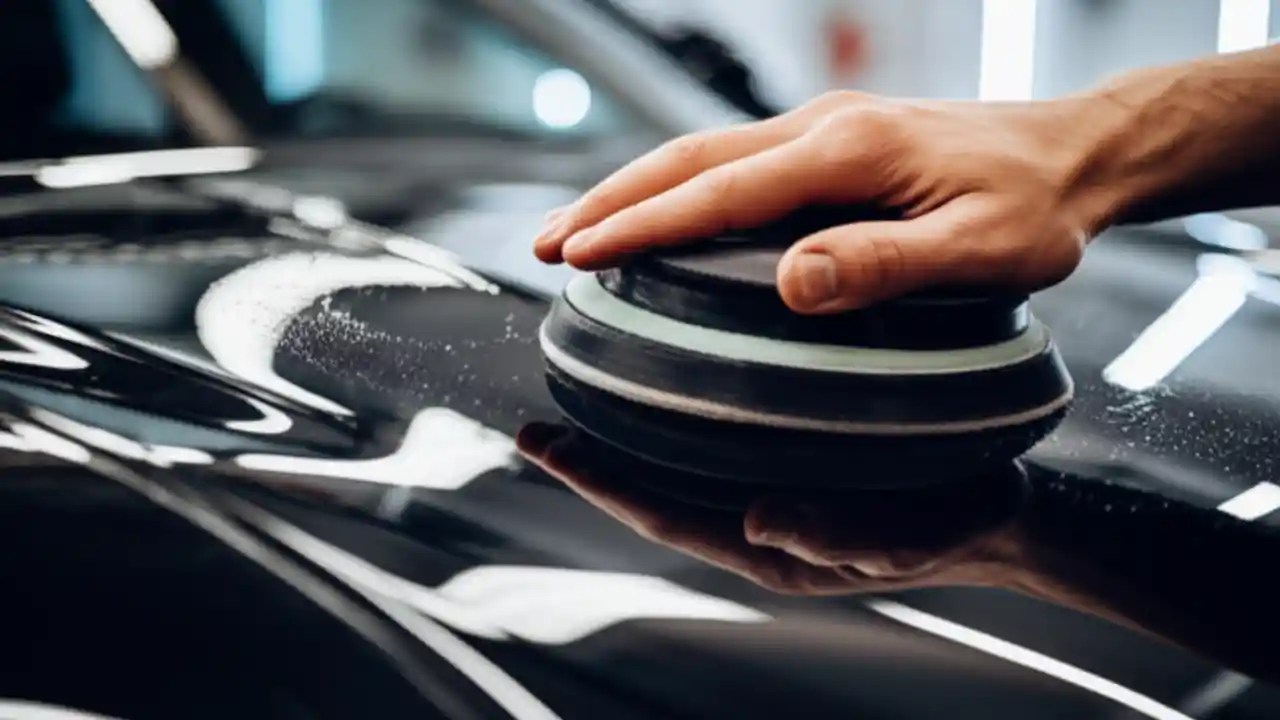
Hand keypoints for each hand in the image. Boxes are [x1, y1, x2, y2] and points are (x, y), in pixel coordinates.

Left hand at [517, 422, 1027, 594]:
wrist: (1000, 509)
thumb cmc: (952, 524)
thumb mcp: (904, 536)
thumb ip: (836, 536)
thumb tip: (757, 520)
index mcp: (767, 544)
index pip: (662, 512)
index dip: (599, 483)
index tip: (543, 445)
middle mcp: (754, 511)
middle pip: (656, 485)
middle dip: (597, 456)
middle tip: (541, 417)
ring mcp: (770, 481)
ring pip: (684, 454)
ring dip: (634, 423)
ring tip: (588, 379)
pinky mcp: (792, 451)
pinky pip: (722, 430)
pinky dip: (687, 401)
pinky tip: (676, 360)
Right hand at [534, 91, 1120, 312]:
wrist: (1074, 154)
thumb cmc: (1034, 209)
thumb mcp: (979, 248)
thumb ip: (883, 264)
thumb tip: (789, 285)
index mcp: (848, 152)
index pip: (720, 191)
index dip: (642, 225)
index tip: (579, 252)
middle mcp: (823, 127)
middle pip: (689, 157)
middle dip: (610, 200)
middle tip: (546, 242)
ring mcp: (823, 128)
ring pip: (704, 152)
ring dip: (636, 188)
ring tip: (579, 228)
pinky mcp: (831, 141)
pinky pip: (734, 159)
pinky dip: (680, 184)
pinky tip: (664, 212)